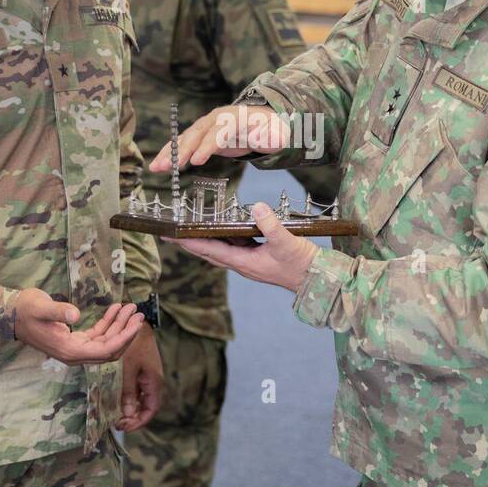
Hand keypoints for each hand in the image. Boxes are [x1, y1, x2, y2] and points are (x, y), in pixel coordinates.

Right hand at [13, 289, 142, 363]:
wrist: (10, 314)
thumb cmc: (24, 309)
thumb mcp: (40, 306)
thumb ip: (58, 311)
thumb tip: (75, 315)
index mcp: (69, 350)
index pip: (105, 350)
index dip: (124, 338)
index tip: (137, 324)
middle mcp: (74, 354)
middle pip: (110, 349)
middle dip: (126, 332)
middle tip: (138, 313)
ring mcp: (75, 349)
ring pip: (105, 342)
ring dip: (119, 326)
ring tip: (131, 308)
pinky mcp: (74, 340)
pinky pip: (97, 336)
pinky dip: (109, 323)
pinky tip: (116, 309)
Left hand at [116, 323, 162, 432]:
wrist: (137, 322)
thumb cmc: (133, 344)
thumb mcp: (128, 369)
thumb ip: (128, 392)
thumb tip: (127, 414)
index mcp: (153, 382)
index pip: (150, 410)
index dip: (138, 422)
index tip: (122, 427)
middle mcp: (153, 381)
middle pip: (146, 406)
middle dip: (133, 417)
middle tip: (116, 423)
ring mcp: (148, 375)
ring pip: (141, 398)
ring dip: (130, 408)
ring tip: (115, 414)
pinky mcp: (142, 369)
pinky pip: (137, 388)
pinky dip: (129, 397)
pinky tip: (116, 398)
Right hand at [148, 104, 291, 172]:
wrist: (263, 121)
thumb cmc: (271, 129)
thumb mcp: (278, 133)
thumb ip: (271, 136)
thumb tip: (261, 139)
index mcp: (235, 117)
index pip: (219, 131)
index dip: (207, 145)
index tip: (197, 160)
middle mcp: (216, 118)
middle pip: (197, 133)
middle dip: (182, 150)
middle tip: (169, 166)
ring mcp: (206, 125)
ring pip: (185, 137)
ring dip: (170, 153)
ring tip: (156, 167)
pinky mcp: (200, 135)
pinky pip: (183, 143)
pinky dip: (171, 153)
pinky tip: (159, 165)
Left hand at [164, 202, 317, 292]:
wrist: (316, 277)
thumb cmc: (301, 264)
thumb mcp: (287, 242)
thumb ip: (271, 225)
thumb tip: (257, 208)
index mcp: (244, 263)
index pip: (210, 250)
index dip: (190, 243)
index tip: (172, 237)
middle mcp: (242, 263)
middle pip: (209, 251)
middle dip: (189, 242)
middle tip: (171, 233)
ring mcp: (249, 260)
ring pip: (221, 248)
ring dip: (205, 239)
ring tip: (189, 228)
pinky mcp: (257, 256)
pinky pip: (234, 245)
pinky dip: (223, 236)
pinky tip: (222, 227)